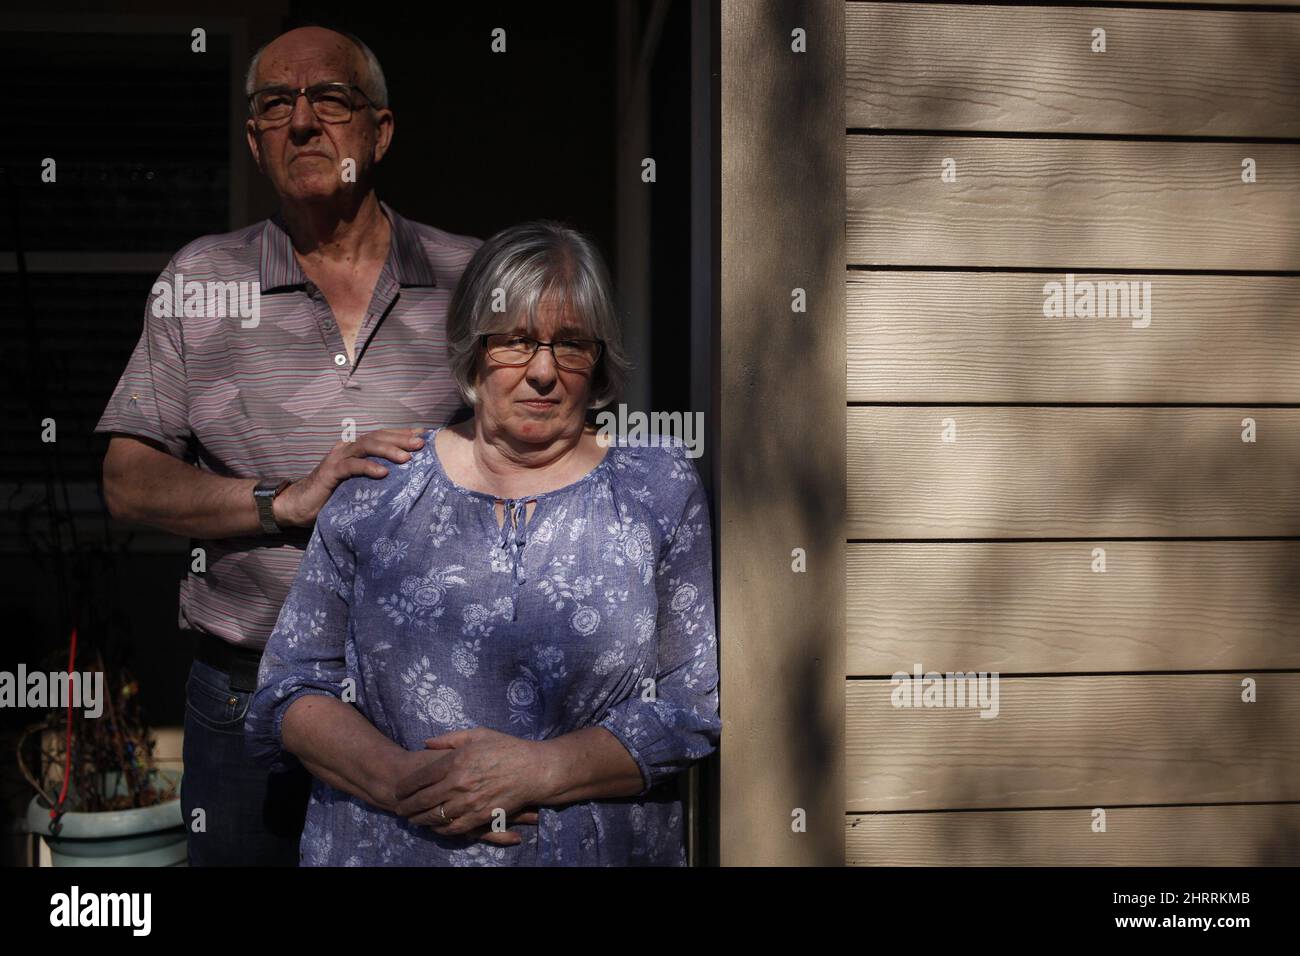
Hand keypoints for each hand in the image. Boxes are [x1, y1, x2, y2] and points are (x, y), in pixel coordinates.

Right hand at [273, 427, 425, 527]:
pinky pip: (351, 466)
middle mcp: (347, 448)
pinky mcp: (330, 472)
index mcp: (356, 449)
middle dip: (401, 439)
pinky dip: (368, 468)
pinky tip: (383, 473)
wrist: (299, 505)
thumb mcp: (359, 484)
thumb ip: (376, 476)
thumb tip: (406, 479)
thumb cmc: (333, 495)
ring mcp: (337, 458)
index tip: (425, 435)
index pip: (382, 436)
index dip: (403, 433)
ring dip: (388, 450)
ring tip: (407, 458)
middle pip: (377, 437)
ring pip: (366, 446)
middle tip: (421, 444)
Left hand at [393, 728, 548, 840]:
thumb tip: (426, 743)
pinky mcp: (481, 817)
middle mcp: (459, 783)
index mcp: (456, 761)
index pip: (421, 778)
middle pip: (423, 800)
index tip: (398, 790)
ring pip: (436, 816)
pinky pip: (455, 828)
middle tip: (399, 808)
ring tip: (412, 819)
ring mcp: (470, 802)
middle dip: (407, 806)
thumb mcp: (478, 734)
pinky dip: (441, 829)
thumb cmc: (507, 748)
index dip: (406, 786)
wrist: (535, 770)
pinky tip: (435, 827)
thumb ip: (449, 738)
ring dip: (420, 820)